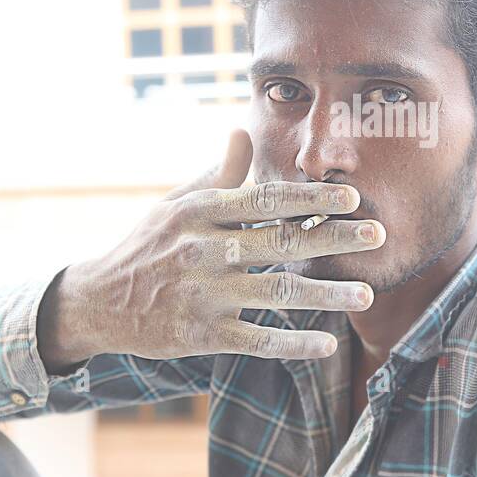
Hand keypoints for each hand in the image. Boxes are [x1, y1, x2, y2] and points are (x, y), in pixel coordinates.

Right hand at [38, 129, 385, 367]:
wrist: (98, 303)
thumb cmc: (147, 246)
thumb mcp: (175, 204)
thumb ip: (218, 175)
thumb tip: (243, 131)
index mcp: (201, 212)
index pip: (267, 200)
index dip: (311, 200)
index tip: (352, 198)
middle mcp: (204, 250)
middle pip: (282, 243)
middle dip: (334, 239)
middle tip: (378, 235)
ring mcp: (205, 294)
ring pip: (277, 293)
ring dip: (327, 296)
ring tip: (366, 295)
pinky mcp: (203, 334)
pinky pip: (258, 339)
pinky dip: (294, 343)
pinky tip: (326, 344)